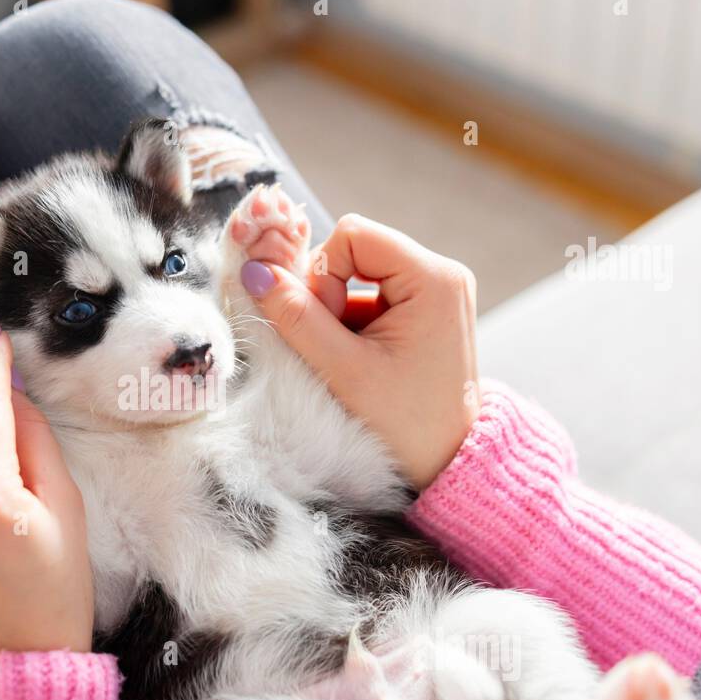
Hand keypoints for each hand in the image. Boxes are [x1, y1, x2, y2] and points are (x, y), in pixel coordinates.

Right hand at [241, 214, 478, 489]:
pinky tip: (358, 362)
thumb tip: (254, 271)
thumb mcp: (342, 369)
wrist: (446, 465)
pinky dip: (351, 325)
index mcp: (434, 278)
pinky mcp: (424, 311)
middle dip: (328, 294)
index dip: (323, 273)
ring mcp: (435, 292)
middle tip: (331, 346)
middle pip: (354, 250)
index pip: (352, 234)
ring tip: (347, 361)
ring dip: (336, 314)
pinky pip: (370, 297)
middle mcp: (441, 274)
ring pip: (357, 275)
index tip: (325, 323)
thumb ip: (294, 316)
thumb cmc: (404, 424)